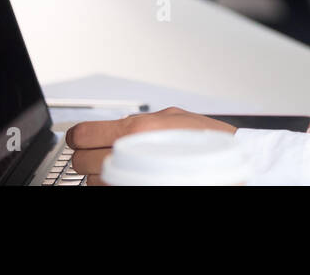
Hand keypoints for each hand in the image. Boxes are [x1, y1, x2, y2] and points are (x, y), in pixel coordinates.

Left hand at [65, 106, 236, 184]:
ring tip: (118, 170)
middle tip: (98, 156)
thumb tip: (117, 126)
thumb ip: (142, 121)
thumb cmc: (208, 139)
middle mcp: (130, 154)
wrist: (231, 160)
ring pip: (92, 182)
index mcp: (136, 129)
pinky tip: (128, 181)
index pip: (81, 134)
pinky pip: (109, 192)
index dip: (78, 137)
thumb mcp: (173, 117)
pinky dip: (113, 187)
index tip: (82, 139)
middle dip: (86, 159)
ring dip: (100, 176)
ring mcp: (134, 178)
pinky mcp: (140, 189)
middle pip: (80, 161)